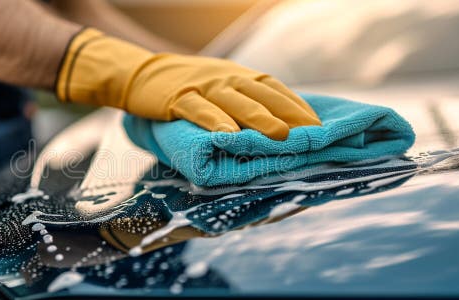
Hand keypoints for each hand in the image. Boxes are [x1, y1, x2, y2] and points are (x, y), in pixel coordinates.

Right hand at [56, 29, 320, 140]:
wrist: (139, 73)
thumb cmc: (184, 86)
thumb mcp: (217, 86)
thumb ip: (242, 100)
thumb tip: (274, 126)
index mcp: (236, 76)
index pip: (274, 88)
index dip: (297, 105)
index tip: (318, 125)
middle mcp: (224, 78)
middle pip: (262, 94)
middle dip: (289, 114)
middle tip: (311, 134)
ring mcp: (201, 87)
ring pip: (236, 102)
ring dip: (260, 118)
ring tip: (280, 136)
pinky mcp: (177, 99)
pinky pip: (199, 110)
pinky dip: (214, 122)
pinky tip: (227, 136)